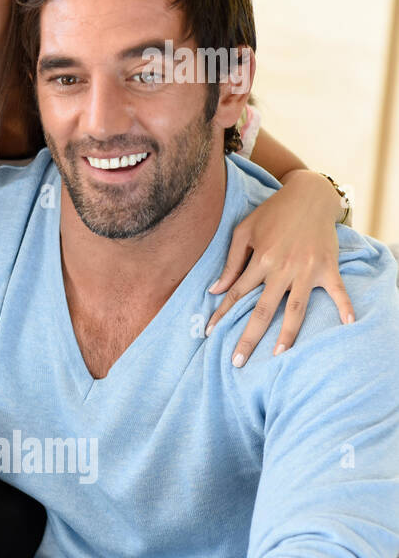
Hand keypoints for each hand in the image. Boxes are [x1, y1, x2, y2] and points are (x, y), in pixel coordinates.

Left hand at [206, 170, 354, 365]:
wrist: (308, 195)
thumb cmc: (272, 213)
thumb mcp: (243, 231)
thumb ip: (230, 263)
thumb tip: (215, 291)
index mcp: (260, 260)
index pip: (236, 294)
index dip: (221, 315)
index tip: (209, 335)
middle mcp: (282, 269)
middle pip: (263, 310)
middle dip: (248, 337)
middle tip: (238, 362)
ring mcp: (306, 269)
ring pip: (296, 309)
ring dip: (287, 334)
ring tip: (278, 356)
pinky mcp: (327, 267)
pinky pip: (337, 291)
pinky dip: (345, 306)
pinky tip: (348, 324)